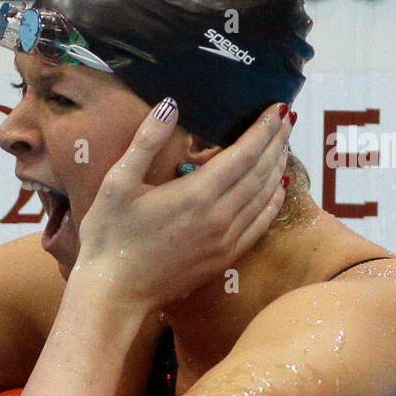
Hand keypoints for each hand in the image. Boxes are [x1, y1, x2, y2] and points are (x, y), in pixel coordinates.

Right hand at [73, 99, 290, 305]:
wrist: (114, 291)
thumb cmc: (109, 235)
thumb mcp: (117, 183)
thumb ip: (146, 142)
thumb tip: (170, 104)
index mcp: (197, 193)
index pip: (245, 153)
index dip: (264, 128)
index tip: (277, 107)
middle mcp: (220, 216)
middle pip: (261, 171)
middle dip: (276, 142)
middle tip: (286, 119)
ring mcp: (225, 240)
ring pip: (264, 196)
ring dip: (277, 167)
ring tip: (283, 145)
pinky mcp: (224, 258)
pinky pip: (259, 225)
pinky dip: (273, 203)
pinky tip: (278, 189)